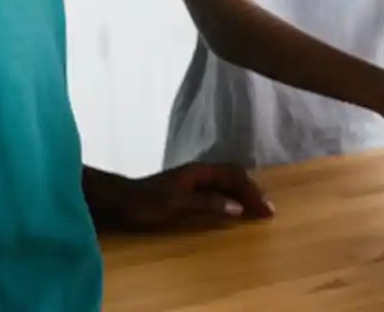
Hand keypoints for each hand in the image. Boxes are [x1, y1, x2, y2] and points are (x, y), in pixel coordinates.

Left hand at [110, 164, 274, 230]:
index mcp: (201, 171)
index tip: (267, 210)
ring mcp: (192, 178)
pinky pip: (218, 187)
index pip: (236, 177)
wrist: (116, 200)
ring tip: (254, 208)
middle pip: (234, 175)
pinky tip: (230, 207)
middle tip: (266, 209)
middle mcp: (199, 171)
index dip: (253, 193)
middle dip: (252, 191)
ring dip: (243, 193)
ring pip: (226, 181)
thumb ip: (208, 204)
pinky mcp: (186, 187)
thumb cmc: (145, 203)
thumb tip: (238, 207)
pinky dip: (230, 196)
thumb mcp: (177, 205)